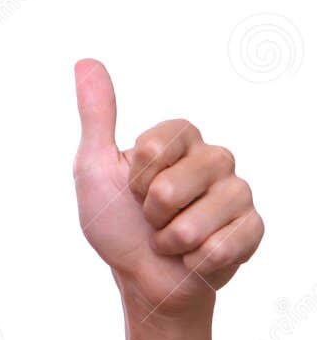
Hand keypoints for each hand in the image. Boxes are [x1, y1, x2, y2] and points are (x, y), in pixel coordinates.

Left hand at [73, 57, 263, 319]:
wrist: (140, 278)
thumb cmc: (115, 223)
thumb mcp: (95, 167)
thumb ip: (97, 115)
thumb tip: (86, 61)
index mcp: (179, 140)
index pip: (158, 143)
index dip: (136, 176)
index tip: (131, 188)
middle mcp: (214, 159)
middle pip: (181, 181)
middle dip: (153, 211)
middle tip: (151, 218)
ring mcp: (238, 193)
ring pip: (205, 216)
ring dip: (174, 239)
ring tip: (170, 240)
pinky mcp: (253, 228)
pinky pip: (229, 244)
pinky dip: (198, 260)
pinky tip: (194, 258)